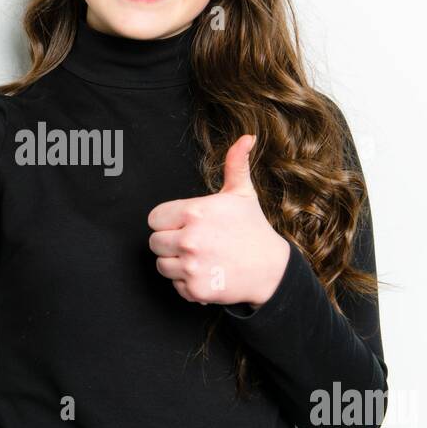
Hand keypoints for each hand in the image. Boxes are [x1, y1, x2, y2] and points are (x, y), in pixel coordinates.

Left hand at [146, 135, 290, 307]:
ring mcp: (191, 266)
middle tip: (194, 243)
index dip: (168, 222)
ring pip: (162, 265)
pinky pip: (175, 286)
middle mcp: (189, 239)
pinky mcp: (195, 289)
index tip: (185, 225)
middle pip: (154, 242)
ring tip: (200, 258)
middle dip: (170, 243)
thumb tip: (247, 137)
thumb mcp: (243, 194)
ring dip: (176, 264)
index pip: (154, 218)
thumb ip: (235, 164)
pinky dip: (187, 284)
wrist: (272, 270)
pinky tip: (206, 274)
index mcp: (194, 212)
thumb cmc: (253, 229)